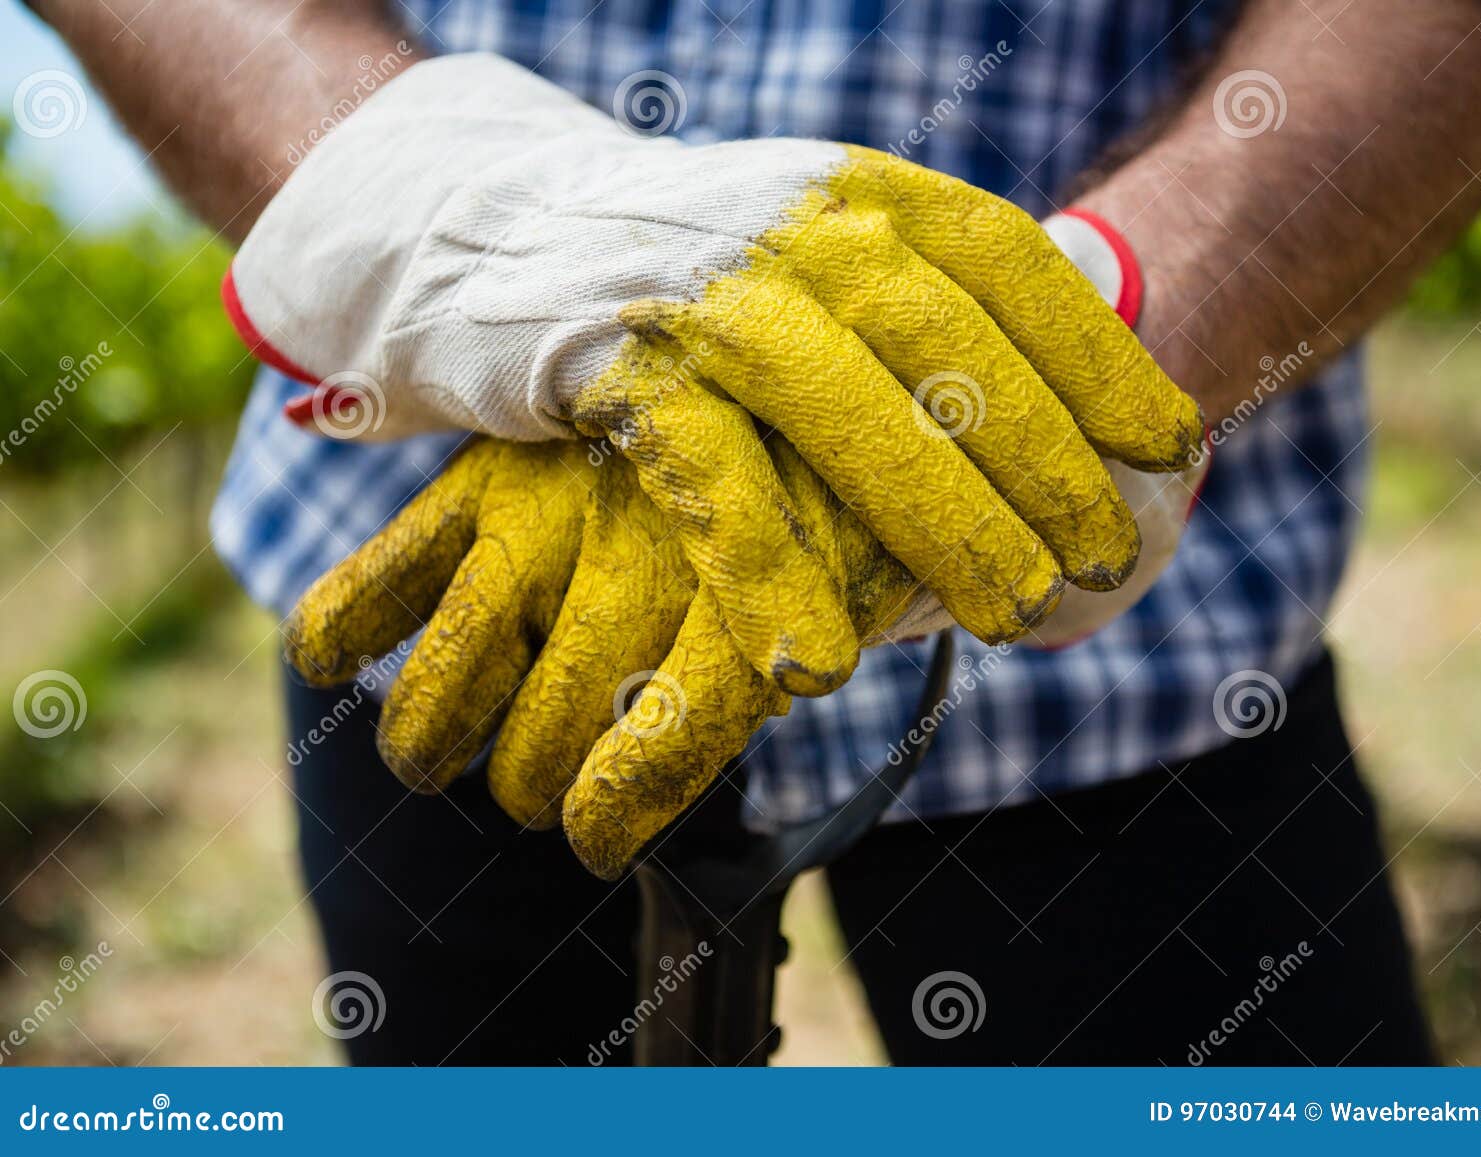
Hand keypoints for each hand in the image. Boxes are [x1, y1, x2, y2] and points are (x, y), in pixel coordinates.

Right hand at [231, 53, 1202, 701]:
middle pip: (950, 346)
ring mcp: (704, 285)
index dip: (1098, 360)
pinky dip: (766, 567)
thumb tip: (1048, 415)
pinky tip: (818, 656)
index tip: (1172, 449)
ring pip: (849, 408)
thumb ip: (909, 310)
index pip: (1007, 264)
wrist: (484, 226)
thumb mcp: (809, 253)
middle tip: (1106, 558)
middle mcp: (795, 223)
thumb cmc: (682, 269)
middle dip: (1041, 461)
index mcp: (858, 191)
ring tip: (1015, 614)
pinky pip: (711, 475)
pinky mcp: (612, 359)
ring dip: (941, 519)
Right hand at [283, 437, 918, 878]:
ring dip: (431, 743)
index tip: (593, 838)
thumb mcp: (843, 553)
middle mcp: (635, 547)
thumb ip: (787, 644)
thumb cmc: (801, 479)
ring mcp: (543, 511)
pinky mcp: (479, 476)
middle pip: (549, 737)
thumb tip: (750, 713)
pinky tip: (335, 661)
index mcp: (747, 577)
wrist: (727, 330)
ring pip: (451, 681)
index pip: (675, 731)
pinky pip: (377, 573)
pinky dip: (336, 628)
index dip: (620, 809)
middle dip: (535, 787)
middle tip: (545, 779)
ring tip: (440, 757)